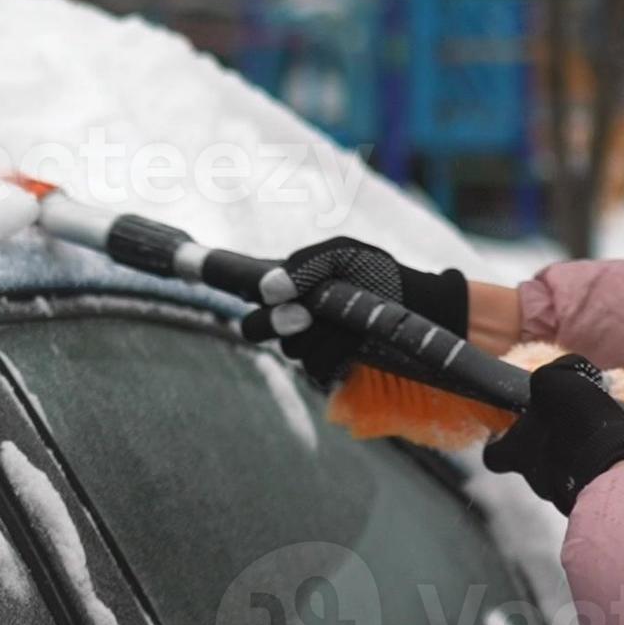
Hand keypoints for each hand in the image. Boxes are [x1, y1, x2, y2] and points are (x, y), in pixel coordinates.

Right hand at [234, 237, 471, 388]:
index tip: (199, 272)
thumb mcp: (345, 255)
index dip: (212, 273)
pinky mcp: (330, 369)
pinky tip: (358, 343)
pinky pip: (316, 370)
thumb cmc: (382, 274)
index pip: (243, 286)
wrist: (424, 309)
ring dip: (322, 337)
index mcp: (289, 283)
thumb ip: (304, 265)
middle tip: (304, 315)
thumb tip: (268, 291)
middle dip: (274, 323)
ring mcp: (309, 344)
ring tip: (353, 323)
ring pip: (291, 349)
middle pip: (255, 328)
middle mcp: (291, 315)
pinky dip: (337, 354)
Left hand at [481, 354, 623, 511]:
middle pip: (536, 463)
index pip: (493, 456)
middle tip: (575, 423)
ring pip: (570, 472)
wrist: (617, 461)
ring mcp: (568, 495)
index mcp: (518, 454)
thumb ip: (553, 373)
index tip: (512, 428)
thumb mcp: (555, 380)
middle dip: (554, 443)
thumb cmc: (576, 421)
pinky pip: (599, 481)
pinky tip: (622, 448)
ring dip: (583, 454)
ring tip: (606, 432)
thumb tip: (566, 370)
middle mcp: (537, 480)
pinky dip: (607, 466)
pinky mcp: (599, 499)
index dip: (500, 442)